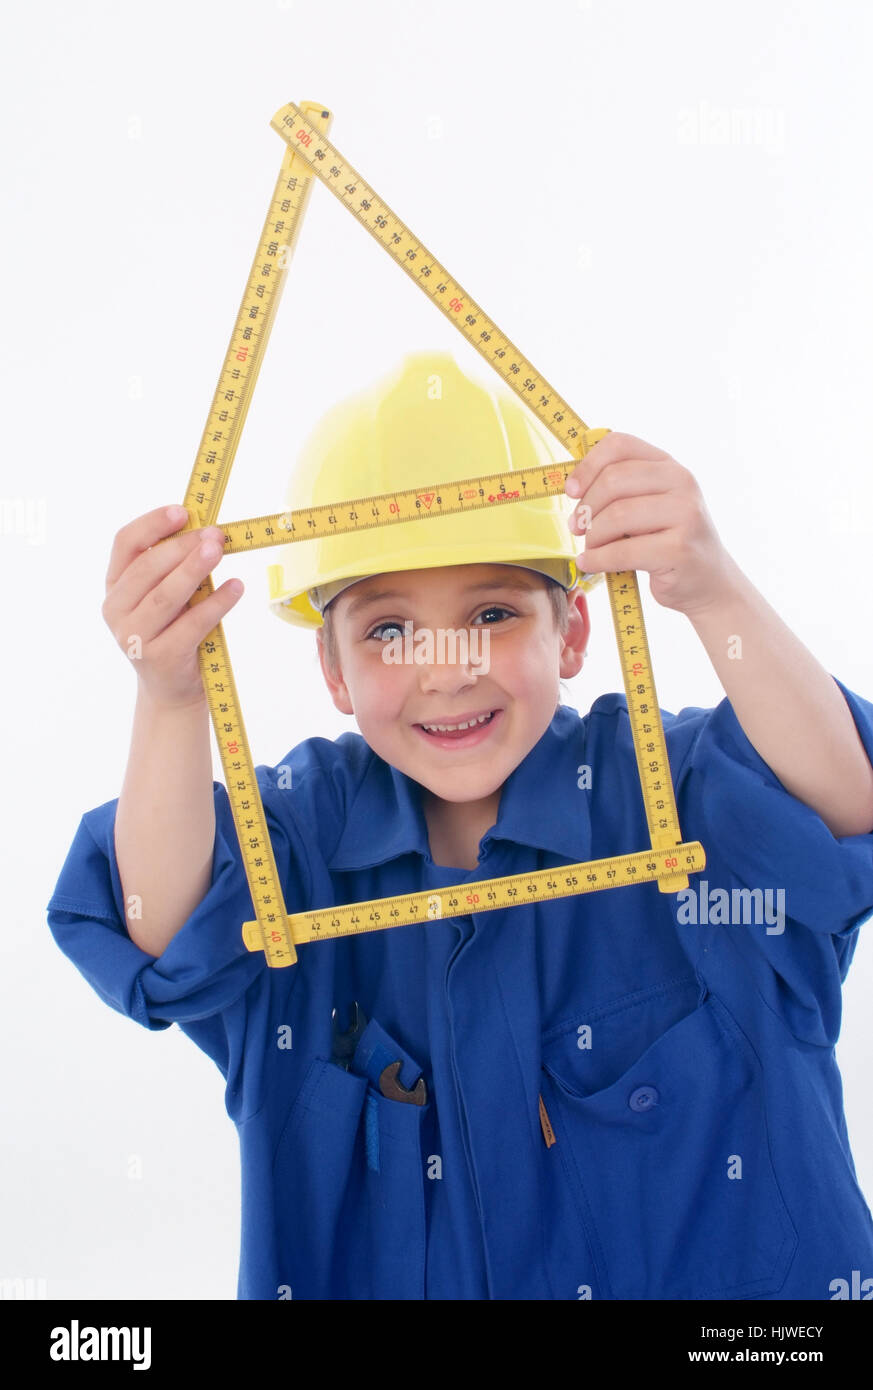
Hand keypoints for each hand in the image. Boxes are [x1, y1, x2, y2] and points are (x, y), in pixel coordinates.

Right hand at [102, 506, 243, 707]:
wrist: (173, 689)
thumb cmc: (173, 632)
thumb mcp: (167, 596)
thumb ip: (175, 568)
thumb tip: (207, 532)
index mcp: (115, 586)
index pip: (125, 544)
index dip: (153, 524)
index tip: (183, 512)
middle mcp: (116, 610)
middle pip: (148, 568)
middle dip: (183, 547)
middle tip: (214, 534)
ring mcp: (135, 636)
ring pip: (166, 595)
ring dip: (195, 569)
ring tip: (220, 550)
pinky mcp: (160, 657)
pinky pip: (193, 623)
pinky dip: (217, 603)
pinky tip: (236, 587)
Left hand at [564, 431, 740, 615]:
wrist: (709, 582)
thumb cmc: (667, 542)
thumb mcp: (650, 505)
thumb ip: (621, 489)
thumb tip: (573, 484)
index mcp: (669, 466)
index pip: (620, 445)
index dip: (588, 465)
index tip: (571, 491)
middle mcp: (682, 482)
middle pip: (613, 480)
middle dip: (586, 508)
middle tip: (577, 528)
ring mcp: (685, 514)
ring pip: (616, 515)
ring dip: (593, 537)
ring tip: (590, 549)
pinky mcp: (679, 549)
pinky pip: (622, 551)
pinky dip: (597, 559)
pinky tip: (589, 564)